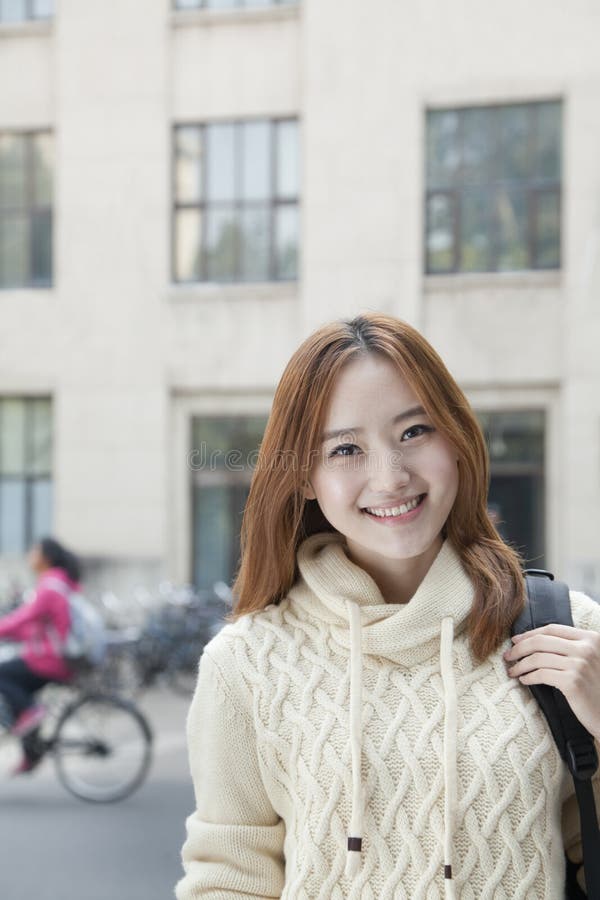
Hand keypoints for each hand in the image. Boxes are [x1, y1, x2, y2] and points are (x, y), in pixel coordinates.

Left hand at [504, 624, 599, 740]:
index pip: (552, 629)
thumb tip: (533, 640)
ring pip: (538, 658)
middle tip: (508, 656)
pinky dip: (528, 677)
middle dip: (519, 648)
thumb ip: (570, 647)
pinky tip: (524, 680)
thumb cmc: (595, 687)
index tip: (515, 641)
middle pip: (541, 641)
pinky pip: (541, 674)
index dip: (530, 634)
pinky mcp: (573, 682)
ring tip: (512, 671)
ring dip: (520, 665)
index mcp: (591, 638)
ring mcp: (580, 664)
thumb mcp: (589, 660)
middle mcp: (587, 648)